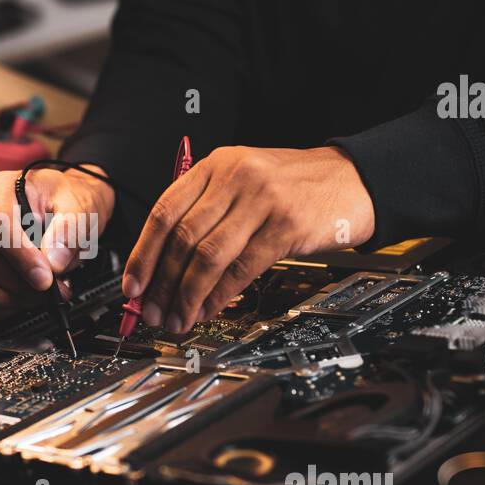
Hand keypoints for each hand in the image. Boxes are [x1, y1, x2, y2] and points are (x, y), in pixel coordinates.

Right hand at [0, 165, 115, 323]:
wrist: (63, 209)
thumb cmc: (66, 203)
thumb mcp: (80, 208)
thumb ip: (69, 232)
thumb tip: (53, 262)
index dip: (20, 257)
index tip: (44, 279)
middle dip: (19, 285)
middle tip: (52, 293)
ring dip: (1, 299)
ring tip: (34, 299)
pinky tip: (16, 305)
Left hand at [122, 145, 374, 332]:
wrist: (351, 179)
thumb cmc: (292, 187)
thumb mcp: (243, 181)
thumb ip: (205, 213)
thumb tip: (164, 266)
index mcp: (215, 165)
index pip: (164, 212)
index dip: (143, 254)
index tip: (133, 287)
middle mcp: (235, 177)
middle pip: (182, 238)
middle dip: (162, 283)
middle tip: (151, 312)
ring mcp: (262, 200)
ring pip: (208, 256)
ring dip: (187, 295)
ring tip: (177, 318)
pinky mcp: (287, 226)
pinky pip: (242, 268)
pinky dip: (220, 295)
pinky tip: (208, 310)